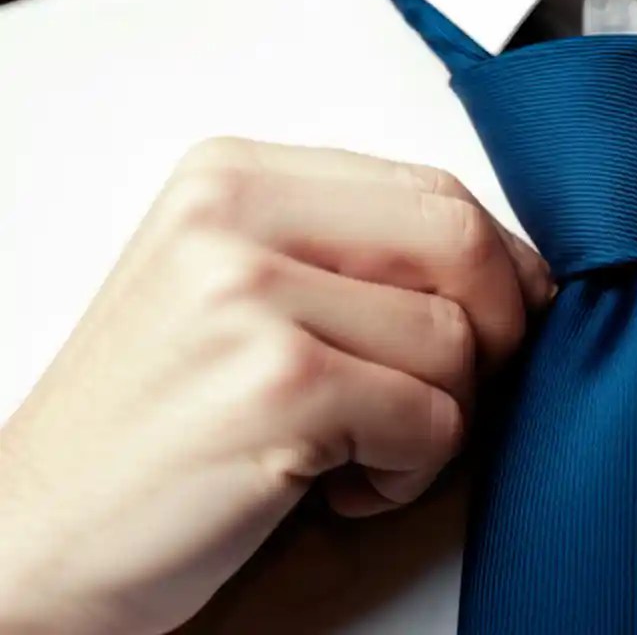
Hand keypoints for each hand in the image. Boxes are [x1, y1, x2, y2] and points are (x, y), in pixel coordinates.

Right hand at [0, 139, 552, 633]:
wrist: (40, 533)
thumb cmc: (157, 423)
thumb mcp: (242, 295)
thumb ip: (358, 259)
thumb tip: (516, 271)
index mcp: (235, 178)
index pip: (433, 188)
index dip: (498, 265)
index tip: (501, 322)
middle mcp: (236, 216)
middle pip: (461, 242)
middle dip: (497, 330)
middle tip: (453, 391)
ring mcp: (252, 294)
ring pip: (457, 343)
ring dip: (439, 420)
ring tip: (358, 450)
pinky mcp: (278, 385)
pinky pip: (433, 422)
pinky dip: (408, 474)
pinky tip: (335, 486)